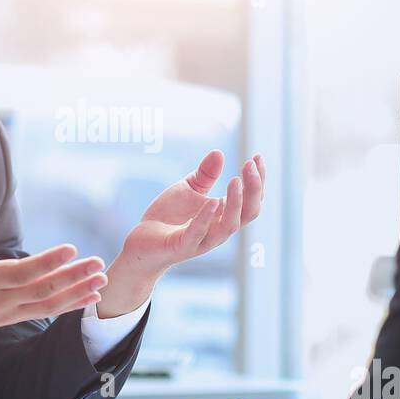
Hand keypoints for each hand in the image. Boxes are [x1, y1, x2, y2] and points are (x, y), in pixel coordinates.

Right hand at [0, 220, 106, 376]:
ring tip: (102, 281)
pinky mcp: (13, 318)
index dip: (47, 263)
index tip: (71, 249)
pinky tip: (90, 297)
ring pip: (48, 305)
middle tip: (98, 264)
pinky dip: (70, 305)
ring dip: (77, 293)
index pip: (22, 273)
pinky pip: (45, 312)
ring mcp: (8, 312)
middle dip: (72, 277)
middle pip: (42, 290)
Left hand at [98, 150, 265, 317]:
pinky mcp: (182, 246)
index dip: (258, 180)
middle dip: (254, 189)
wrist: (141, 244)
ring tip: (236, 180)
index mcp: (223, 216)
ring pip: (230, 226)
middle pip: (249, 213)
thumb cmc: (167, 218)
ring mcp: (202, 240)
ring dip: (236, 203)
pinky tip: (213, 201)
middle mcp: (219, 230)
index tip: (257, 156)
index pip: (251, 200)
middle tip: (249, 164)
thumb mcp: (188, 189)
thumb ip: (205, 175)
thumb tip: (219, 152)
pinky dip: (207, 218)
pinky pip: (198, 233)